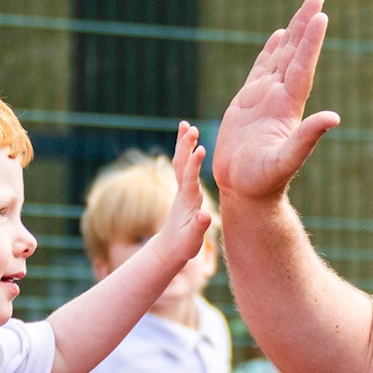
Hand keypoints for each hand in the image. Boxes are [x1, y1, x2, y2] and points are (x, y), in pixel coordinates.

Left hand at [161, 120, 213, 250]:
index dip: (194, 164)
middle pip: (181, 164)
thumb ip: (198, 227)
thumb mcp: (192, 240)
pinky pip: (182, 165)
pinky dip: (184, 150)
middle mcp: (183, 192)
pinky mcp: (184, 189)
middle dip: (185, 146)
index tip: (200, 148)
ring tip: (186, 124)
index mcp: (187, 202)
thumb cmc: (182, 245)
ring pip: (180, 161)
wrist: (169, 248)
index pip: (189, 179)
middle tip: (190, 127)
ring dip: (183, 143)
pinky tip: (188, 139)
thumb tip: (204, 215)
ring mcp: (182, 189)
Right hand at [211, 0, 339, 204]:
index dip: (311, 42)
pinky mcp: (247, 103)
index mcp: (288, 107)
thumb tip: (334, 118)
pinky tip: (278, 37)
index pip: (302, 66)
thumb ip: (307, 138)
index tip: (321, 16)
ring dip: (293, 33)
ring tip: (304, 10)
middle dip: (306, 26)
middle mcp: (279, 98)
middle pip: (294, 53)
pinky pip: (262, 69)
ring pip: (280, 57)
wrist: (246, 192)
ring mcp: (264, 99)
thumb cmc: (264, 181)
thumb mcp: (286, 160)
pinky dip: (270, 51)